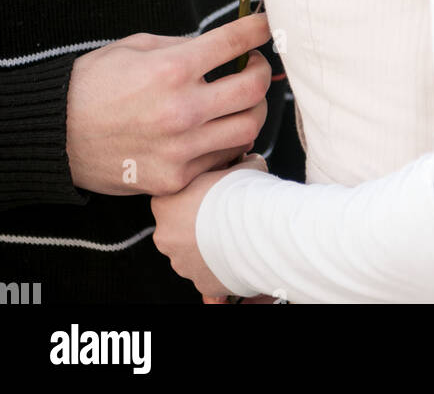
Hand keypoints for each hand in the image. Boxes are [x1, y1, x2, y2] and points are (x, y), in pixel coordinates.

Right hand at [66, 14, 272, 195]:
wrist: (58, 136)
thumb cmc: (96, 84)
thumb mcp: (137, 47)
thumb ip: (184, 45)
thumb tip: (224, 46)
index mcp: (172, 68)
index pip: (235, 42)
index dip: (259, 28)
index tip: (267, 25)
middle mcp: (182, 109)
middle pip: (254, 89)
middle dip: (264, 71)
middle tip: (255, 66)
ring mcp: (181, 149)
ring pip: (248, 127)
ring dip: (251, 110)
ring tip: (239, 101)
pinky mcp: (175, 178)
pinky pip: (222, 158)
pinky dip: (227, 141)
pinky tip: (217, 130)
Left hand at [151, 153, 269, 298]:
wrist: (260, 230)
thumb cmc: (243, 196)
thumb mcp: (239, 164)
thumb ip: (234, 162)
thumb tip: (244, 157)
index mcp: (165, 203)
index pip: (173, 195)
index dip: (196, 190)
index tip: (213, 190)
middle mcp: (166, 236)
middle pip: (179, 225)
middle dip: (200, 219)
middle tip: (225, 210)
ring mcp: (182, 263)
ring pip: (193, 251)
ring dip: (209, 243)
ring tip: (235, 231)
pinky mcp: (201, 283)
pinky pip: (208, 271)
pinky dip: (220, 263)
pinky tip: (238, 250)